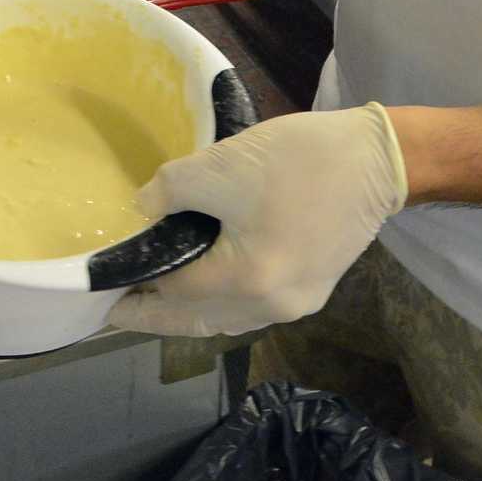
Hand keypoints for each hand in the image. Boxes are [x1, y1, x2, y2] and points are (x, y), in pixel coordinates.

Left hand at [107, 105, 407, 337]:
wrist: (379, 159)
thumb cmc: (300, 160)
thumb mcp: (222, 166)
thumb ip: (171, 191)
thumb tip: (144, 211)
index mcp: (246, 280)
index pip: (172, 294)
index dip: (134, 289)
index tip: (102, 293)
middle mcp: (271, 306)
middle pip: (198, 321)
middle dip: (155, 317)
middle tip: (117, 309)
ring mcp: (296, 303)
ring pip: (225, 319)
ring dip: (188, 311)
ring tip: (155, 295)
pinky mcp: (313, 288)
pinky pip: (251, 307)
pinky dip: (220, 301)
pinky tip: (205, 282)